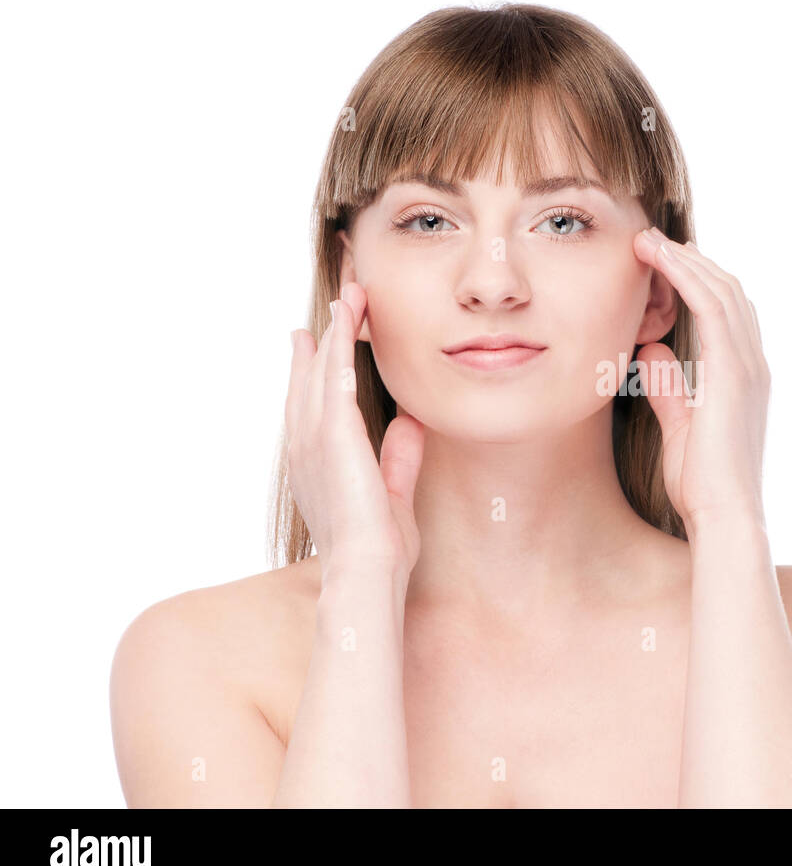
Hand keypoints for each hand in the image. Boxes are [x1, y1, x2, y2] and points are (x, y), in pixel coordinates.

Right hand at [285, 281, 425, 581]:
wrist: (368, 568)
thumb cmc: (379, 545)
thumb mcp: (393, 491)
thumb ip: (399, 456)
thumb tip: (411, 423)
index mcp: (317, 461)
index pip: (313, 403)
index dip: (317, 368)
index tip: (319, 340)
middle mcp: (306, 445)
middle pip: (313, 378)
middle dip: (326, 338)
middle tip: (339, 303)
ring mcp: (314, 438)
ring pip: (322, 370)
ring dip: (336, 331)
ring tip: (349, 297)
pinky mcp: (333, 434)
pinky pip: (334, 378)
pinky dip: (340, 345)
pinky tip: (347, 319)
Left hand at [631, 228, 769, 536]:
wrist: (724, 516)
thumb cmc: (702, 484)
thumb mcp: (680, 425)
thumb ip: (669, 388)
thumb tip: (651, 350)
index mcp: (744, 376)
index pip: (725, 311)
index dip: (696, 279)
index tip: (662, 259)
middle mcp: (753, 365)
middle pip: (727, 291)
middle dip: (689, 259)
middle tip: (650, 238)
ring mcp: (748, 367)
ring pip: (722, 291)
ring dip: (685, 259)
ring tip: (649, 240)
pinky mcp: (734, 373)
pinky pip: (714, 308)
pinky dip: (689, 277)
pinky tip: (663, 260)